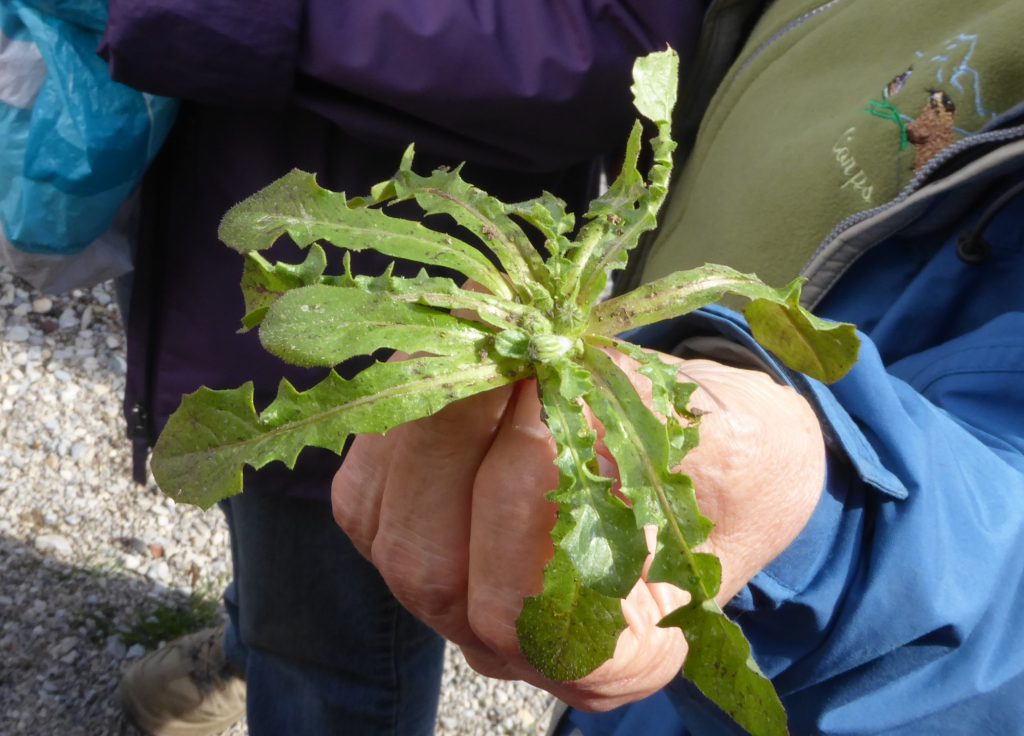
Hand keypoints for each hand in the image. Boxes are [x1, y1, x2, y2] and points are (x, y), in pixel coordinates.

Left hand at [331, 351, 824, 710]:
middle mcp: (522, 648)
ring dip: (422, 424)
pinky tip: (444, 363)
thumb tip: (543, 363)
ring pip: (390, 532)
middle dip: (457, 439)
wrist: (706, 459)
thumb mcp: (730, 444)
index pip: (533, 614)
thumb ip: (648, 424)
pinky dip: (392, 425)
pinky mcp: (413, 542)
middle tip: (495, 343)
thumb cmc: (732, 458)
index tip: (549, 392)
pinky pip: (364, 496)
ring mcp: (457, 604)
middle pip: (439, 573)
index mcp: (619, 656)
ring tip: (473, 342)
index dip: (525, 498)